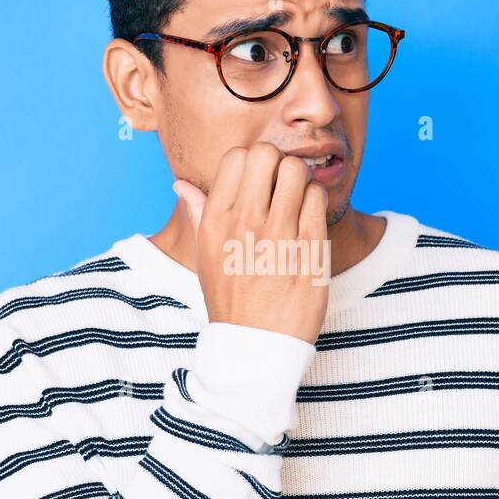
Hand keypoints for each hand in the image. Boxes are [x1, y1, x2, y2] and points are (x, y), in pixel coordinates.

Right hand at [173, 142, 329, 344]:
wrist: (258, 344)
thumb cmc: (232, 298)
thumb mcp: (205, 257)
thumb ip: (198, 214)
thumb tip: (181, 184)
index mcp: (216, 221)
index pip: (236, 156)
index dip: (251, 161)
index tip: (257, 182)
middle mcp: (245, 223)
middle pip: (267, 154)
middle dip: (276, 163)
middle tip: (280, 186)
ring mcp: (278, 235)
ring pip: (296, 170)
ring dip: (299, 180)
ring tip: (296, 202)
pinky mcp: (309, 248)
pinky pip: (317, 198)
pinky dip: (315, 201)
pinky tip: (308, 220)